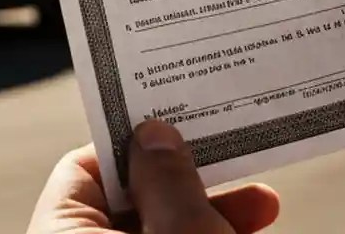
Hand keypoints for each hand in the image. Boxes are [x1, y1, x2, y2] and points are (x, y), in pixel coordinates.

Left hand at [27, 120, 278, 233]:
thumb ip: (168, 181)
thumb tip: (155, 133)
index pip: (83, 168)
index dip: (133, 141)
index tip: (180, 121)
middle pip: (129, 202)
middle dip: (188, 181)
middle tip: (236, 157)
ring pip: (158, 231)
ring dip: (209, 214)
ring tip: (261, 204)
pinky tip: (252, 227)